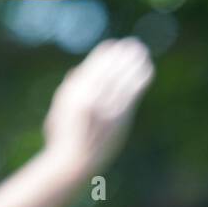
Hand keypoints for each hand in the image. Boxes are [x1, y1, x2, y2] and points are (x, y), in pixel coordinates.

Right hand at [42, 38, 154, 173]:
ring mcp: (107, 109)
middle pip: (111, 70)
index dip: (105, 54)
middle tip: (133, 44)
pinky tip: (148, 70)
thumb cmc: (62, 136)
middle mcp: (91, 98)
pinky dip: (140, 79)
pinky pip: (132, 93)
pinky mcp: (119, 119)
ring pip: (124, 79)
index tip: (113, 44)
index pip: (93, 66)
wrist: (74, 163)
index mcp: (74, 93)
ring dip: (134, 63)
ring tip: (143, 51)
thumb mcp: (59, 108)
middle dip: (123, 55)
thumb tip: (80, 70)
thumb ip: (70, 88)